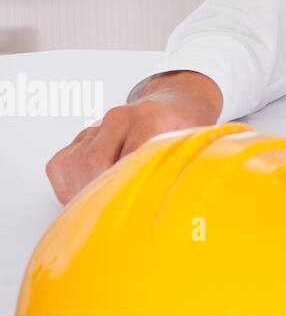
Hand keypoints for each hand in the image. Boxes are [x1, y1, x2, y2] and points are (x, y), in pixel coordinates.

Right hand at [45, 70, 222, 204]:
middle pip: (93, 163)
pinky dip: (71, 186)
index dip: (127, 188)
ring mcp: (98, 124)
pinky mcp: (81, 135)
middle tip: (118, 212)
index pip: (129, 158)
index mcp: (153, 116)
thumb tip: (179, 206)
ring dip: (86, 191)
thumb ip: (188, 166)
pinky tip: (95, 189)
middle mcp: (120, 116)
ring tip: (109, 202)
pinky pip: (62, 166)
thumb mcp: (194, 144)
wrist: (174, 103)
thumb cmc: (183, 130)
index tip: (135, 210)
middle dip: (102, 193)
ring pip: (76, 165)